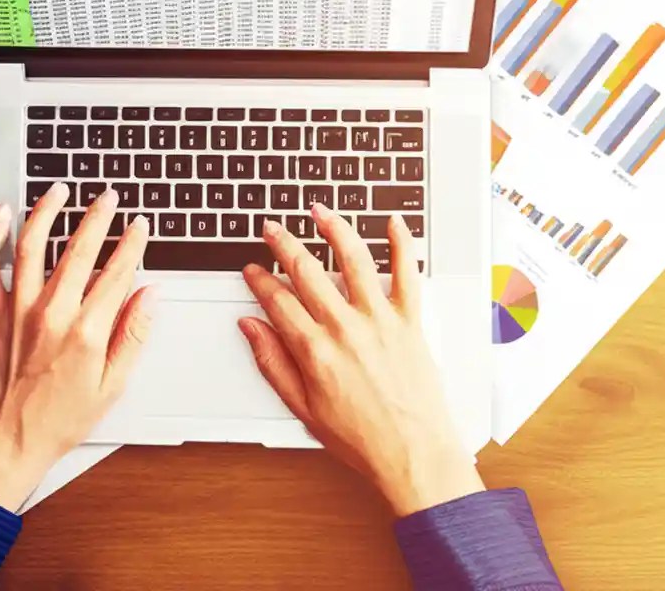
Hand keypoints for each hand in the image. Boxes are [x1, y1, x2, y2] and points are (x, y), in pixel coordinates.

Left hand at [0, 183, 153, 510]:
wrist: (5, 440)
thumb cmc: (57, 422)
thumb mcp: (112, 386)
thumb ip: (133, 336)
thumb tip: (149, 298)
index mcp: (87, 332)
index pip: (117, 273)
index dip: (133, 244)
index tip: (140, 226)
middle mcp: (51, 314)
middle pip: (79, 249)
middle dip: (98, 217)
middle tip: (108, 198)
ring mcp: (17, 309)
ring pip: (32, 245)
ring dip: (47, 211)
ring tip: (60, 191)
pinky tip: (3, 215)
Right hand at [239, 204, 482, 516]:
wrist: (413, 454)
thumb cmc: (362, 438)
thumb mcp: (302, 408)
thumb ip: (273, 363)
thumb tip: (251, 329)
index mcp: (314, 350)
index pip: (277, 301)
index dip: (259, 280)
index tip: (251, 269)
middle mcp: (345, 328)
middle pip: (306, 271)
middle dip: (284, 243)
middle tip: (272, 228)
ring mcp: (380, 320)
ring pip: (354, 259)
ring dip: (333, 228)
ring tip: (319, 211)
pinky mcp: (410, 321)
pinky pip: (408, 273)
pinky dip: (402, 243)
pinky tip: (393, 221)